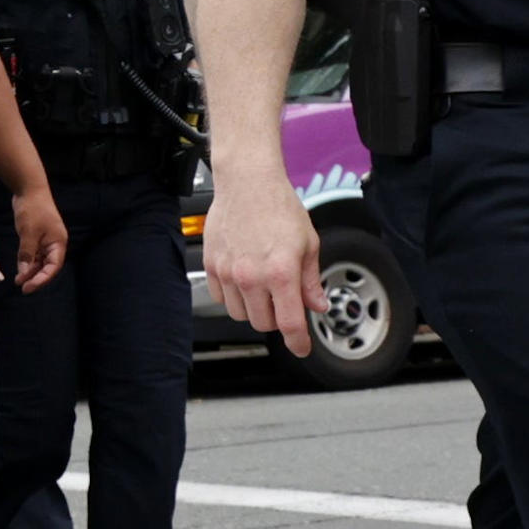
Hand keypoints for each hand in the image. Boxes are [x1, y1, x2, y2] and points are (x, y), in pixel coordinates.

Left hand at [8, 185, 67, 293]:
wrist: (29, 189)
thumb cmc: (32, 209)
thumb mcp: (28, 233)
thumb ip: (26, 254)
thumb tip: (23, 273)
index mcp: (58, 243)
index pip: (53, 267)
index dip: (41, 279)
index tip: (28, 288)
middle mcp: (54, 244)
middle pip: (48, 266)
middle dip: (36, 277)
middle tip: (22, 287)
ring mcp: (46, 240)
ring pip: (40, 261)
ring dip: (30, 271)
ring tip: (18, 280)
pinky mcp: (38, 237)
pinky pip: (35, 254)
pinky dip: (28, 261)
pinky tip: (20, 269)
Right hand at [203, 177, 324, 357]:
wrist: (247, 181)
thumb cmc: (278, 205)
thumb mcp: (308, 243)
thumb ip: (311, 280)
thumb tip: (316, 304)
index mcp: (281, 272)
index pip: (289, 324)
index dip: (298, 343)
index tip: (301, 348)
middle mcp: (252, 276)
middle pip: (263, 323)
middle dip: (277, 319)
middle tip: (284, 301)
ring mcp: (228, 272)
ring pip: (240, 314)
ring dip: (254, 308)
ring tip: (263, 286)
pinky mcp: (212, 265)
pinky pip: (221, 298)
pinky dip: (234, 296)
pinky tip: (244, 279)